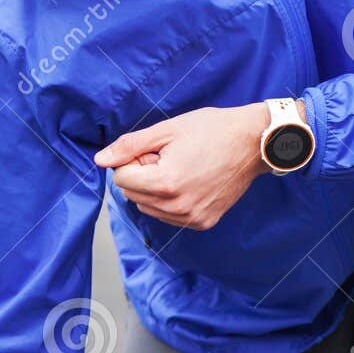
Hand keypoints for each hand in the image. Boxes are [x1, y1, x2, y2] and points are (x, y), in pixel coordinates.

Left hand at [94, 103, 269, 229]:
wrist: (253, 143)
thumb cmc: (212, 130)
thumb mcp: (166, 130)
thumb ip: (129, 146)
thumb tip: (100, 160)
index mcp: (165, 183)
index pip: (121, 179)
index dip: (133, 160)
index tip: (155, 150)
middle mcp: (177, 208)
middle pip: (132, 195)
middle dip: (142, 176)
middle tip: (169, 158)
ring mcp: (191, 218)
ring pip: (148, 208)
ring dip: (155, 190)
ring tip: (181, 169)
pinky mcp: (203, 222)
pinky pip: (169, 217)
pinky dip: (171, 201)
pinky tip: (191, 181)